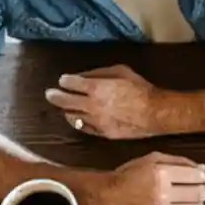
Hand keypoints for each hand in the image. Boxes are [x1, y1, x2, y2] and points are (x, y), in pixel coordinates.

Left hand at [45, 64, 166, 139]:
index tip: (63, 80)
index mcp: (95, 88)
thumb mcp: (121, 71)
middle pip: (65, 101)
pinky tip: (78, 119)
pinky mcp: (102, 133)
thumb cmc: (140, 88)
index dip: (64, 81)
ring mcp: (95, 121)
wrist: (155, 113)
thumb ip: (100, 72)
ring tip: (64, 108)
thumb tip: (84, 76)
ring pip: (72, 117)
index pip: (70, 83)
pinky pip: (84, 128)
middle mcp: (91, 106)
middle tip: (49, 94)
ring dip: (66, 110)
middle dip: (55, 96)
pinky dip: (79, 122)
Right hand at [91, 152, 204, 204]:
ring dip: (199, 201)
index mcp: (161, 174)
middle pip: (198, 194)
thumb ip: (179, 162)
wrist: (108, 196)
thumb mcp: (153, 159)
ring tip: (193, 196)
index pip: (195, 177)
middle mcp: (162, 194)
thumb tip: (202, 169)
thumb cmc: (131, 174)